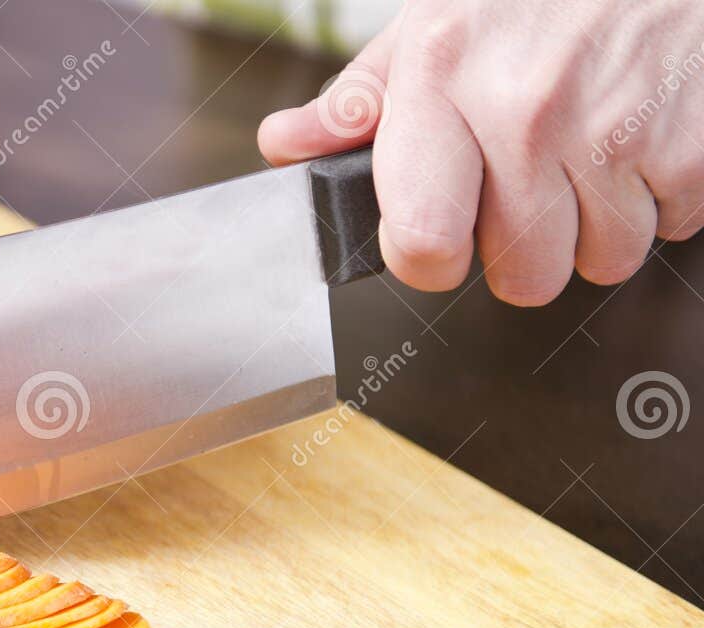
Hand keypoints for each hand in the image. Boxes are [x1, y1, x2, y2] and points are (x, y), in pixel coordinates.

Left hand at [257, 0, 703, 305]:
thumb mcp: (430, 26)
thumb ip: (359, 101)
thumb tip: (288, 144)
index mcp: (443, 81)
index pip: (422, 245)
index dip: (434, 256)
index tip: (445, 235)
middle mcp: (525, 108)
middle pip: (521, 276)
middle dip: (527, 246)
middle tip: (535, 181)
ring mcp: (614, 128)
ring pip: (601, 261)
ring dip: (600, 225)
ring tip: (594, 151)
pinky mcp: (690, 145)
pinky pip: (672, 228)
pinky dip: (663, 194)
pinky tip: (644, 135)